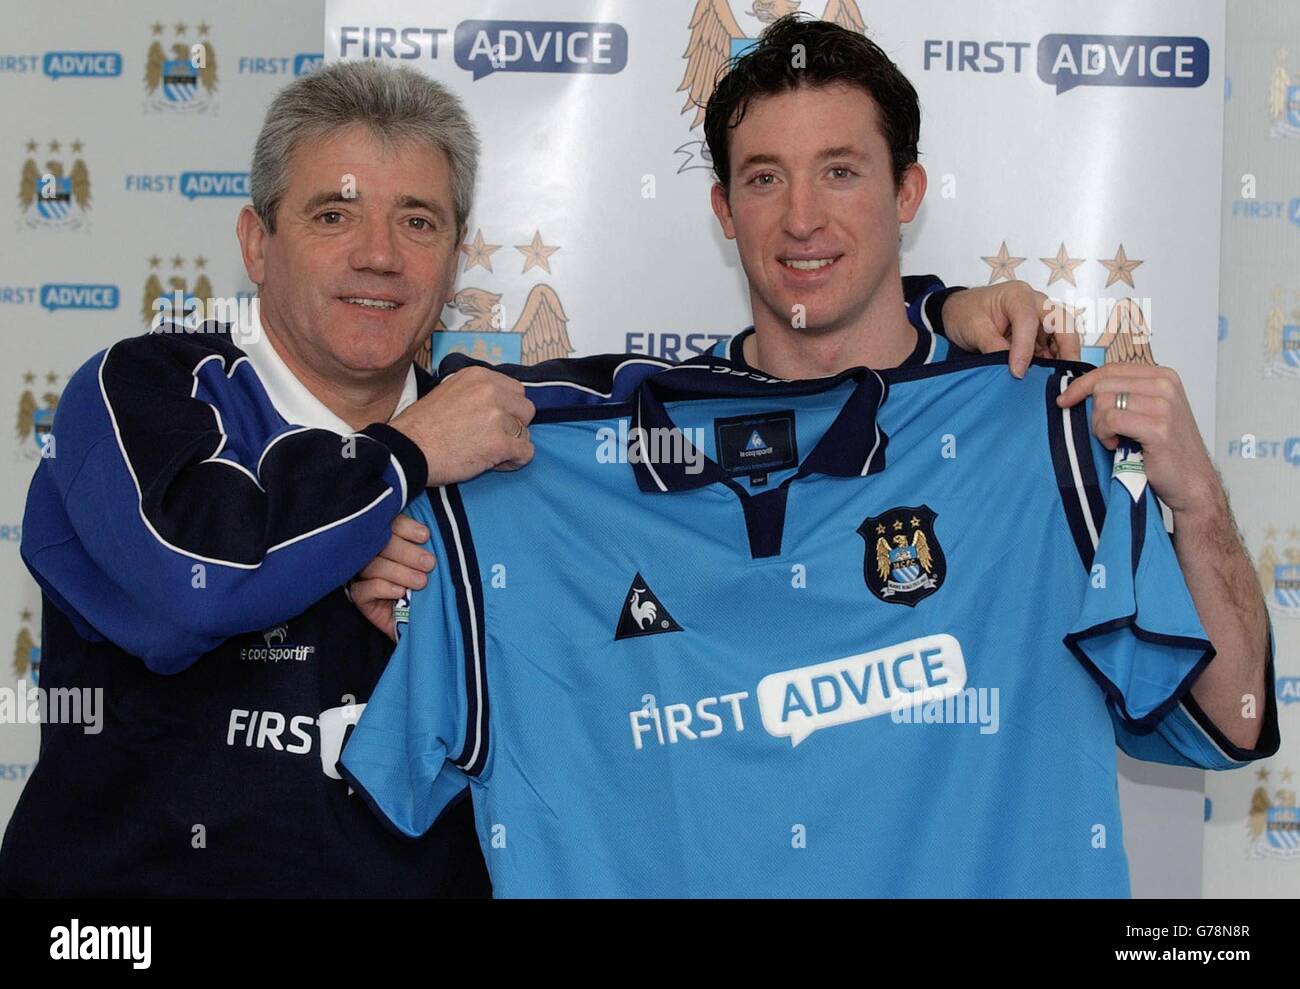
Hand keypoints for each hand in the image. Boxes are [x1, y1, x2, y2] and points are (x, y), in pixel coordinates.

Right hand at [349, 514, 436, 640]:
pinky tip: (399, 592)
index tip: (425, 536)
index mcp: (390, 538)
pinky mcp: (361, 599)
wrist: (429, 622)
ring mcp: (363, 575)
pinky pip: (361, 590)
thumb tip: (431, 534)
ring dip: (398, 572)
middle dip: (406, 552)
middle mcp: (372, 553)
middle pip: (379, 544)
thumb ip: (428, 547)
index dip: (405, 527)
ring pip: (371, 566)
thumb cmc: (433, 587)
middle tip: (429, 564)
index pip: (389, 523)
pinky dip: (381, 588)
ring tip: (421, 582)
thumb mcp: (433, 565)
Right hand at [391, 365, 535, 485]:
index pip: (515, 391)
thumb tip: (500, 404)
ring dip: (512, 445)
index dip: (508, 410)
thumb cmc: (422, 426)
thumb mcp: (450, 391)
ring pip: (525, 433)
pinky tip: (495, 464)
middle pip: (526, 409)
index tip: (492, 422)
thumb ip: (477, 393)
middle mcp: (490, 391)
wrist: (407, 450)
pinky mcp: (499, 443)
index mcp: (479, 376)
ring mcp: (497, 417)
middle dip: (514, 425)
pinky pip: (526, 453)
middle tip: (492, 438)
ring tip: (489, 453)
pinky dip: (514, 461)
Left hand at [941, 281, 1081, 376]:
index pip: (1027, 321)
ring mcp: (1041, 318)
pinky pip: (1055, 347)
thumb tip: (1014, 368)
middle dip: (1067, 347)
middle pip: (1062, 322)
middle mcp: (1036, 303)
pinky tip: (1050, 377)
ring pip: (1064, 335)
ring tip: (1059, 379)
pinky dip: (1056, 361)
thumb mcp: (973, 329)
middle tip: (1065, 373)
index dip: (1024, 348)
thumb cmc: (966, 313)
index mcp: (1017, 295)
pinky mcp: (1041, 333)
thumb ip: (992, 346)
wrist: (961, 312)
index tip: (1018, 372)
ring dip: (1064, 357)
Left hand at [1056, 363, 1224, 520]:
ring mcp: (1164, 405)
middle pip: (1103, 385)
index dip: (1082, 384)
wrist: (1191, 482)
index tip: (1065, 400)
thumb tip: (1083, 387)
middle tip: (1106, 433)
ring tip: (1115, 440)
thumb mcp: (1148, 411)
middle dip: (1094, 412)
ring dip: (1100, 426)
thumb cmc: (1164, 449)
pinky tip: (1117, 446)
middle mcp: (1166, 384)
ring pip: (1104, 402)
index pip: (1110, 369)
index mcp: (1163, 376)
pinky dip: (1105, 435)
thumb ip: (1125, 393)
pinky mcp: (1158, 427)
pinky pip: (1111, 420)